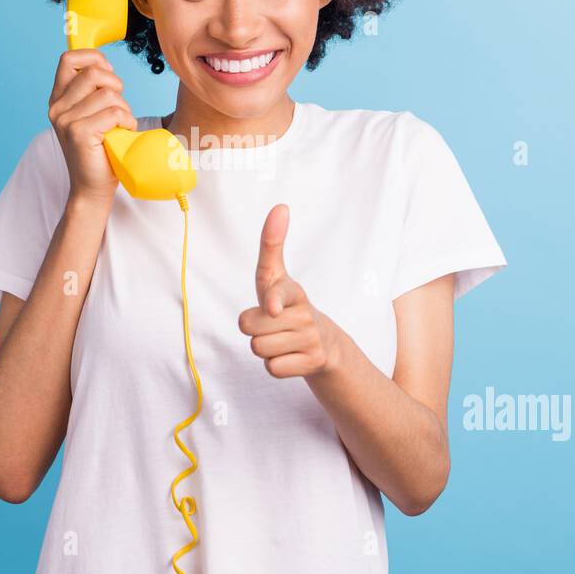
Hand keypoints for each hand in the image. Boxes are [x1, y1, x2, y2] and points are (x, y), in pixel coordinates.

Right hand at [48, 48, 137, 205]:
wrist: (91, 187)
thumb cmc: (99, 149)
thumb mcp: (91, 114)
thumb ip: (92, 91)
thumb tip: (104, 64)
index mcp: (58, 99)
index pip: (69, 58)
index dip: (94, 59)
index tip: (108, 76)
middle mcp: (57, 107)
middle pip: (94, 72)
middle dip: (116, 85)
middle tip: (118, 107)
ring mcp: (65, 120)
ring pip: (108, 94)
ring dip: (124, 108)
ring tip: (121, 124)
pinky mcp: (78, 133)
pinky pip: (114, 113)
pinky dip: (127, 121)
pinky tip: (123, 133)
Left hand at [238, 204, 338, 379]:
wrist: (325, 344)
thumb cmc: (287, 306)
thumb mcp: (275, 278)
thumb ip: (272, 245)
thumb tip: (281, 206)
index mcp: (291, 290)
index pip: (276, 290)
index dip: (273, 300)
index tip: (273, 307)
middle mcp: (304, 312)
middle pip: (249, 326)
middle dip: (253, 328)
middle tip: (271, 324)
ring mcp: (311, 337)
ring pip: (259, 348)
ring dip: (263, 347)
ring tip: (280, 339)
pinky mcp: (314, 361)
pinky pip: (272, 367)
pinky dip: (276, 365)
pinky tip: (289, 355)